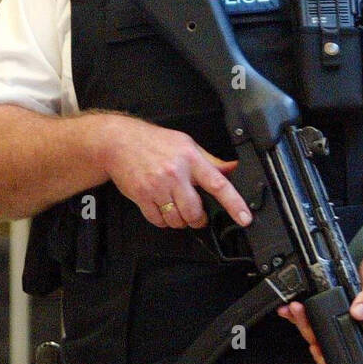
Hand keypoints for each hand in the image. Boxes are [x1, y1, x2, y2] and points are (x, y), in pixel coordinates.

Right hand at [99, 115, 249, 228]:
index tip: (244, 218)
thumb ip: (211, 161)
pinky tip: (163, 209)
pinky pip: (158, 221)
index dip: (234, 204)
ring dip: (180, 221)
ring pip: (177, 219)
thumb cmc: (155, 142)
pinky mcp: (142, 196)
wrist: (119, 142)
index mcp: (192, 159)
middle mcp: (175, 174)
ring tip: (177, 208)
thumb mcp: (187, 144)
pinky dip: (163, 221)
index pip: (218, 185)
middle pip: (194, 212)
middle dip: (198, 219)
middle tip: (197, 215)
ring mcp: (157, 186)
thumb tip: (232, 169)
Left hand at [276, 246, 362, 363]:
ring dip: (303, 321)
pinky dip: (305, 313)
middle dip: (308, 329)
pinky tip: (295, 308)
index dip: (325, 351)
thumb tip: (358, 312)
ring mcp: (346, 318)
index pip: (343, 348)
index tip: (312, 342)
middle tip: (298, 311)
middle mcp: (355, 326)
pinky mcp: (340, 308)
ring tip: (293, 309)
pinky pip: (320, 316)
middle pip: (326, 340)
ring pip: (320, 329)